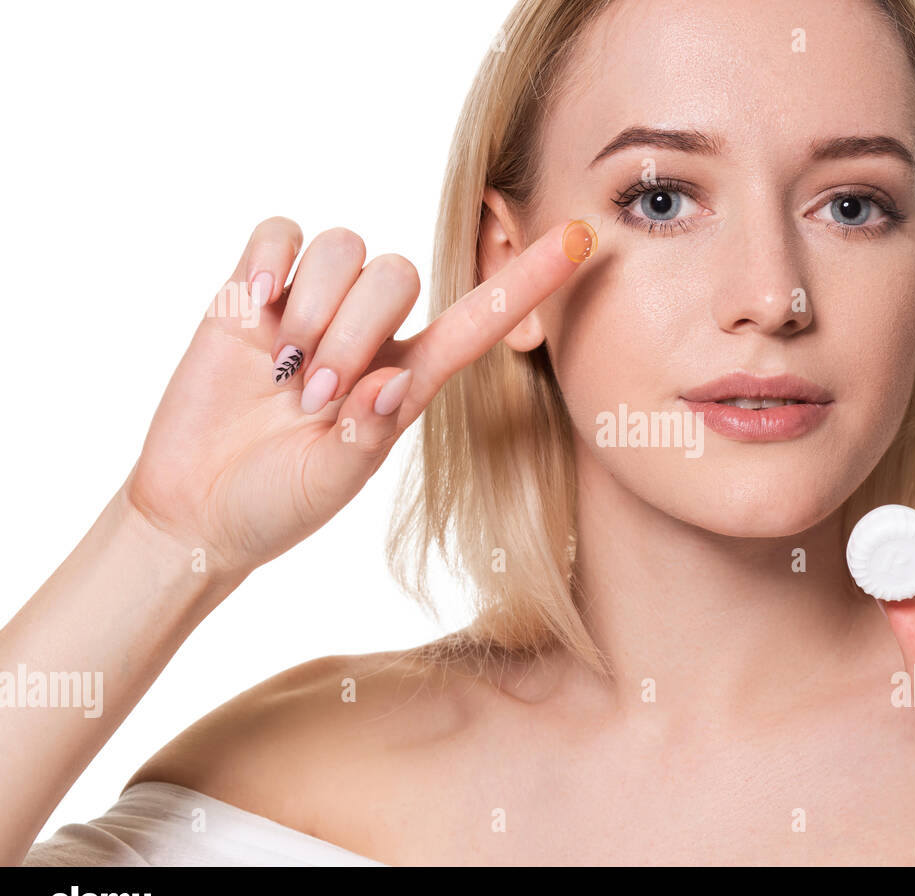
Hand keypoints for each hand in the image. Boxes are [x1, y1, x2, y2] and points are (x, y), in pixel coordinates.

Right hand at [121, 215, 592, 579]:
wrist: (195, 507)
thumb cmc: (277, 502)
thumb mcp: (330, 484)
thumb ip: (364, 438)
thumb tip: (385, 384)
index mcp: (408, 379)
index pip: (478, 319)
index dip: (528, 282)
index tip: (581, 240)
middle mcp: (369, 334)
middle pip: (398, 273)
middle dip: (354, 333)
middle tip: (311, 398)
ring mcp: (310, 308)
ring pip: (344, 248)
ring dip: (312, 310)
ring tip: (279, 374)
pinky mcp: (252, 291)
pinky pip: (281, 231)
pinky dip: (268, 262)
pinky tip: (252, 311)